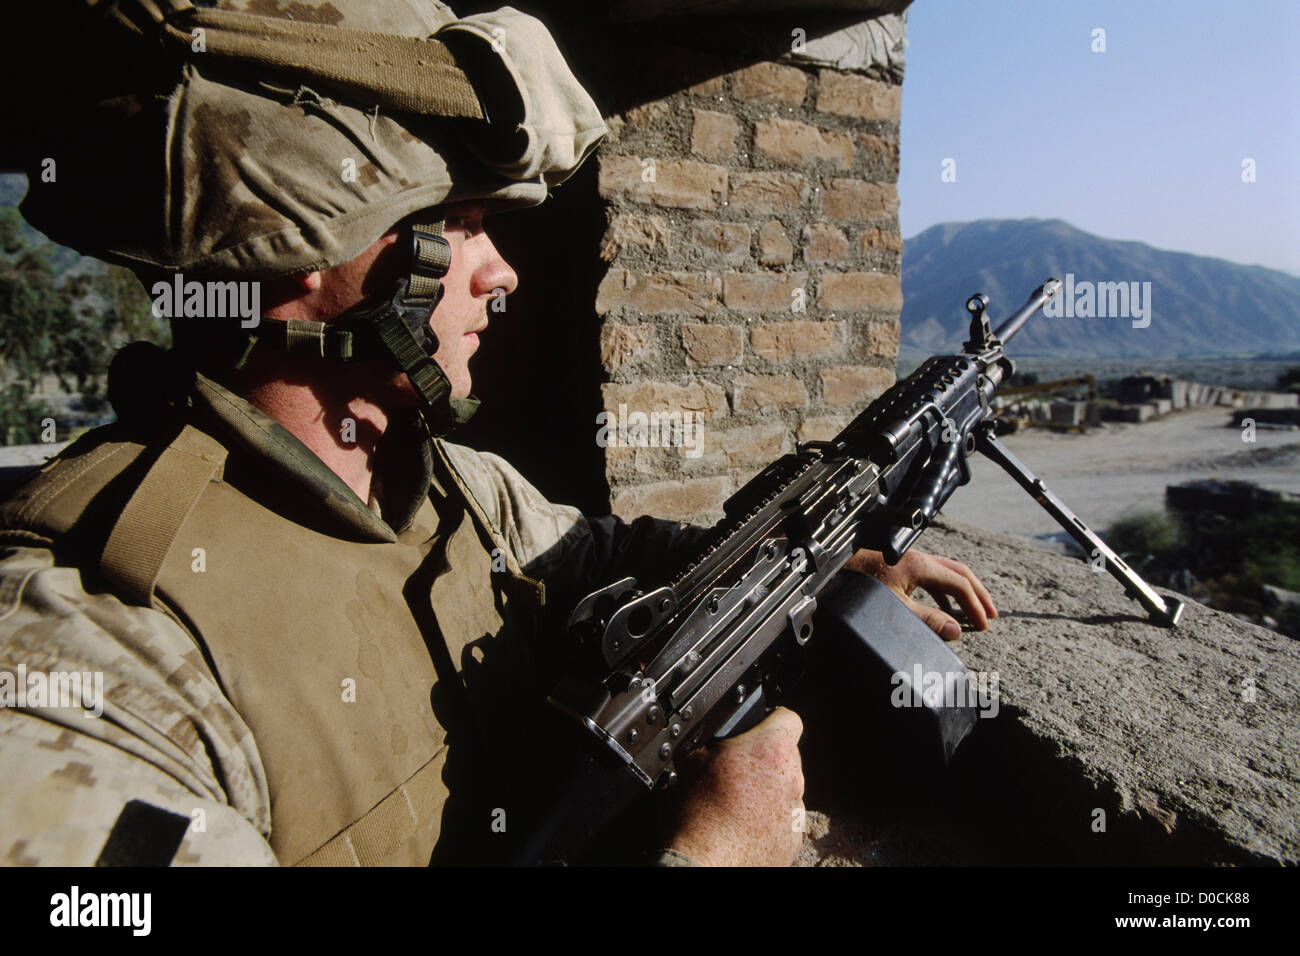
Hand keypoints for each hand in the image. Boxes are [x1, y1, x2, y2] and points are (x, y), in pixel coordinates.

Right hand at [667, 706, 804, 866]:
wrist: (707, 861)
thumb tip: (715, 742)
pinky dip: (768, 818)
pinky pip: (784, 818)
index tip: (759, 726)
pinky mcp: (793, 838)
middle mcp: (792, 777)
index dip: (771, 719)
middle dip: (764, 759)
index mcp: (771, 749)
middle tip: (736, 769)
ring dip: (767, 790)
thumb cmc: (699, 814)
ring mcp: (796, 811)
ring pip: (786, 788)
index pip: (788, 718)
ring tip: (736, 802)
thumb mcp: (693, 759)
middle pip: (786, 755)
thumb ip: (716, 743)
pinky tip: (743, 824)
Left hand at [844, 548, 996, 639]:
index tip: (983, 624)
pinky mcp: (902, 567)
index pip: (960, 585)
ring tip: (973, 613)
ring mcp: (911, 561)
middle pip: (960, 573)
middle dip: (978, 594)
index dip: (975, 606)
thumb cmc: (860, 584)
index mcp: (922, 566)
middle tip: (991, 614)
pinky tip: (945, 609)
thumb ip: (927, 620)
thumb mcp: (896, 606)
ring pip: (947, 574)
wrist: (837, 570)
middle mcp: (920, 559)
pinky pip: (933, 578)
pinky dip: (945, 593)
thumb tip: (954, 630)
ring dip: (962, 593)